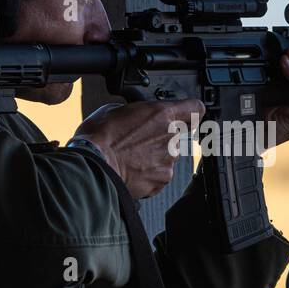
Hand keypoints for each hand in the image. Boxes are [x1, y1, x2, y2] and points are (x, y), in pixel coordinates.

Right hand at [75, 99, 203, 198]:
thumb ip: (136, 112)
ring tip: (131, 158)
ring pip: (167, 156)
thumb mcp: (115, 110)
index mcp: (162, 114)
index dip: (190, 112)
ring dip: (154, 157)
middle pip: (176, 135)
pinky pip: (160, 175)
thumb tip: (137, 116)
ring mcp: (168, 160)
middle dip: (160, 138)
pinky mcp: (162, 179)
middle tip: (138, 141)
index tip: (187, 115)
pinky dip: (149, 174)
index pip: (195, 108)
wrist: (93, 166)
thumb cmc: (99, 138)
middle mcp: (171, 137)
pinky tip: (132, 170)